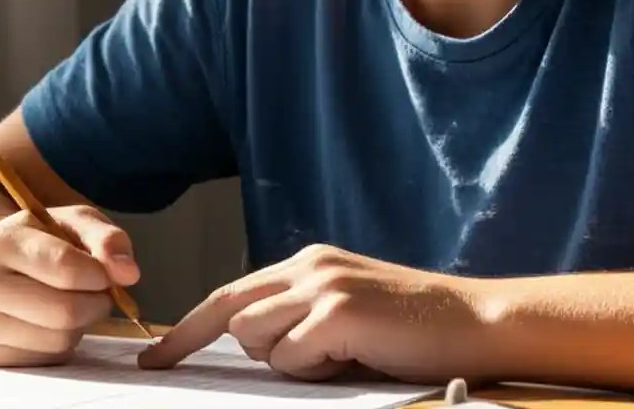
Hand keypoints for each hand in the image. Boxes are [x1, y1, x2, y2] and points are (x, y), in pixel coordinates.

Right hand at [0, 205, 139, 366]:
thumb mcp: (72, 224)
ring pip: (59, 340)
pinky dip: (61, 344)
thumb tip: (128, 273)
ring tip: (69, 303)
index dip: (100, 275)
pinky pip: (47, 359)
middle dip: (96, 304)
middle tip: (97, 292)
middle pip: (65, 311)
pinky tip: (48, 323)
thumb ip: (107, 238)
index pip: (66, 267)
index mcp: (2, 241)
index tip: (106, 274)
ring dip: (80, 326)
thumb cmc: (38, 243)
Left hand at [138, 244, 493, 382]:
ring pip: (255, 339)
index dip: (186, 328)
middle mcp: (308, 266)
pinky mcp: (337, 313)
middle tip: (264, 363)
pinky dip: (315, 370)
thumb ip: (299, 316)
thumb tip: (253, 343)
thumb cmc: (415, 327)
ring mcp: (322, 287)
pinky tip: (356, 358)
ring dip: (288, 361)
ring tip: (340, 357)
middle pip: (230, 314)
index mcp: (309, 262)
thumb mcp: (347, 309)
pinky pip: (290, 358)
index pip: (229, 293)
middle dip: (231, 348)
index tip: (155, 356)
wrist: (478, 322)